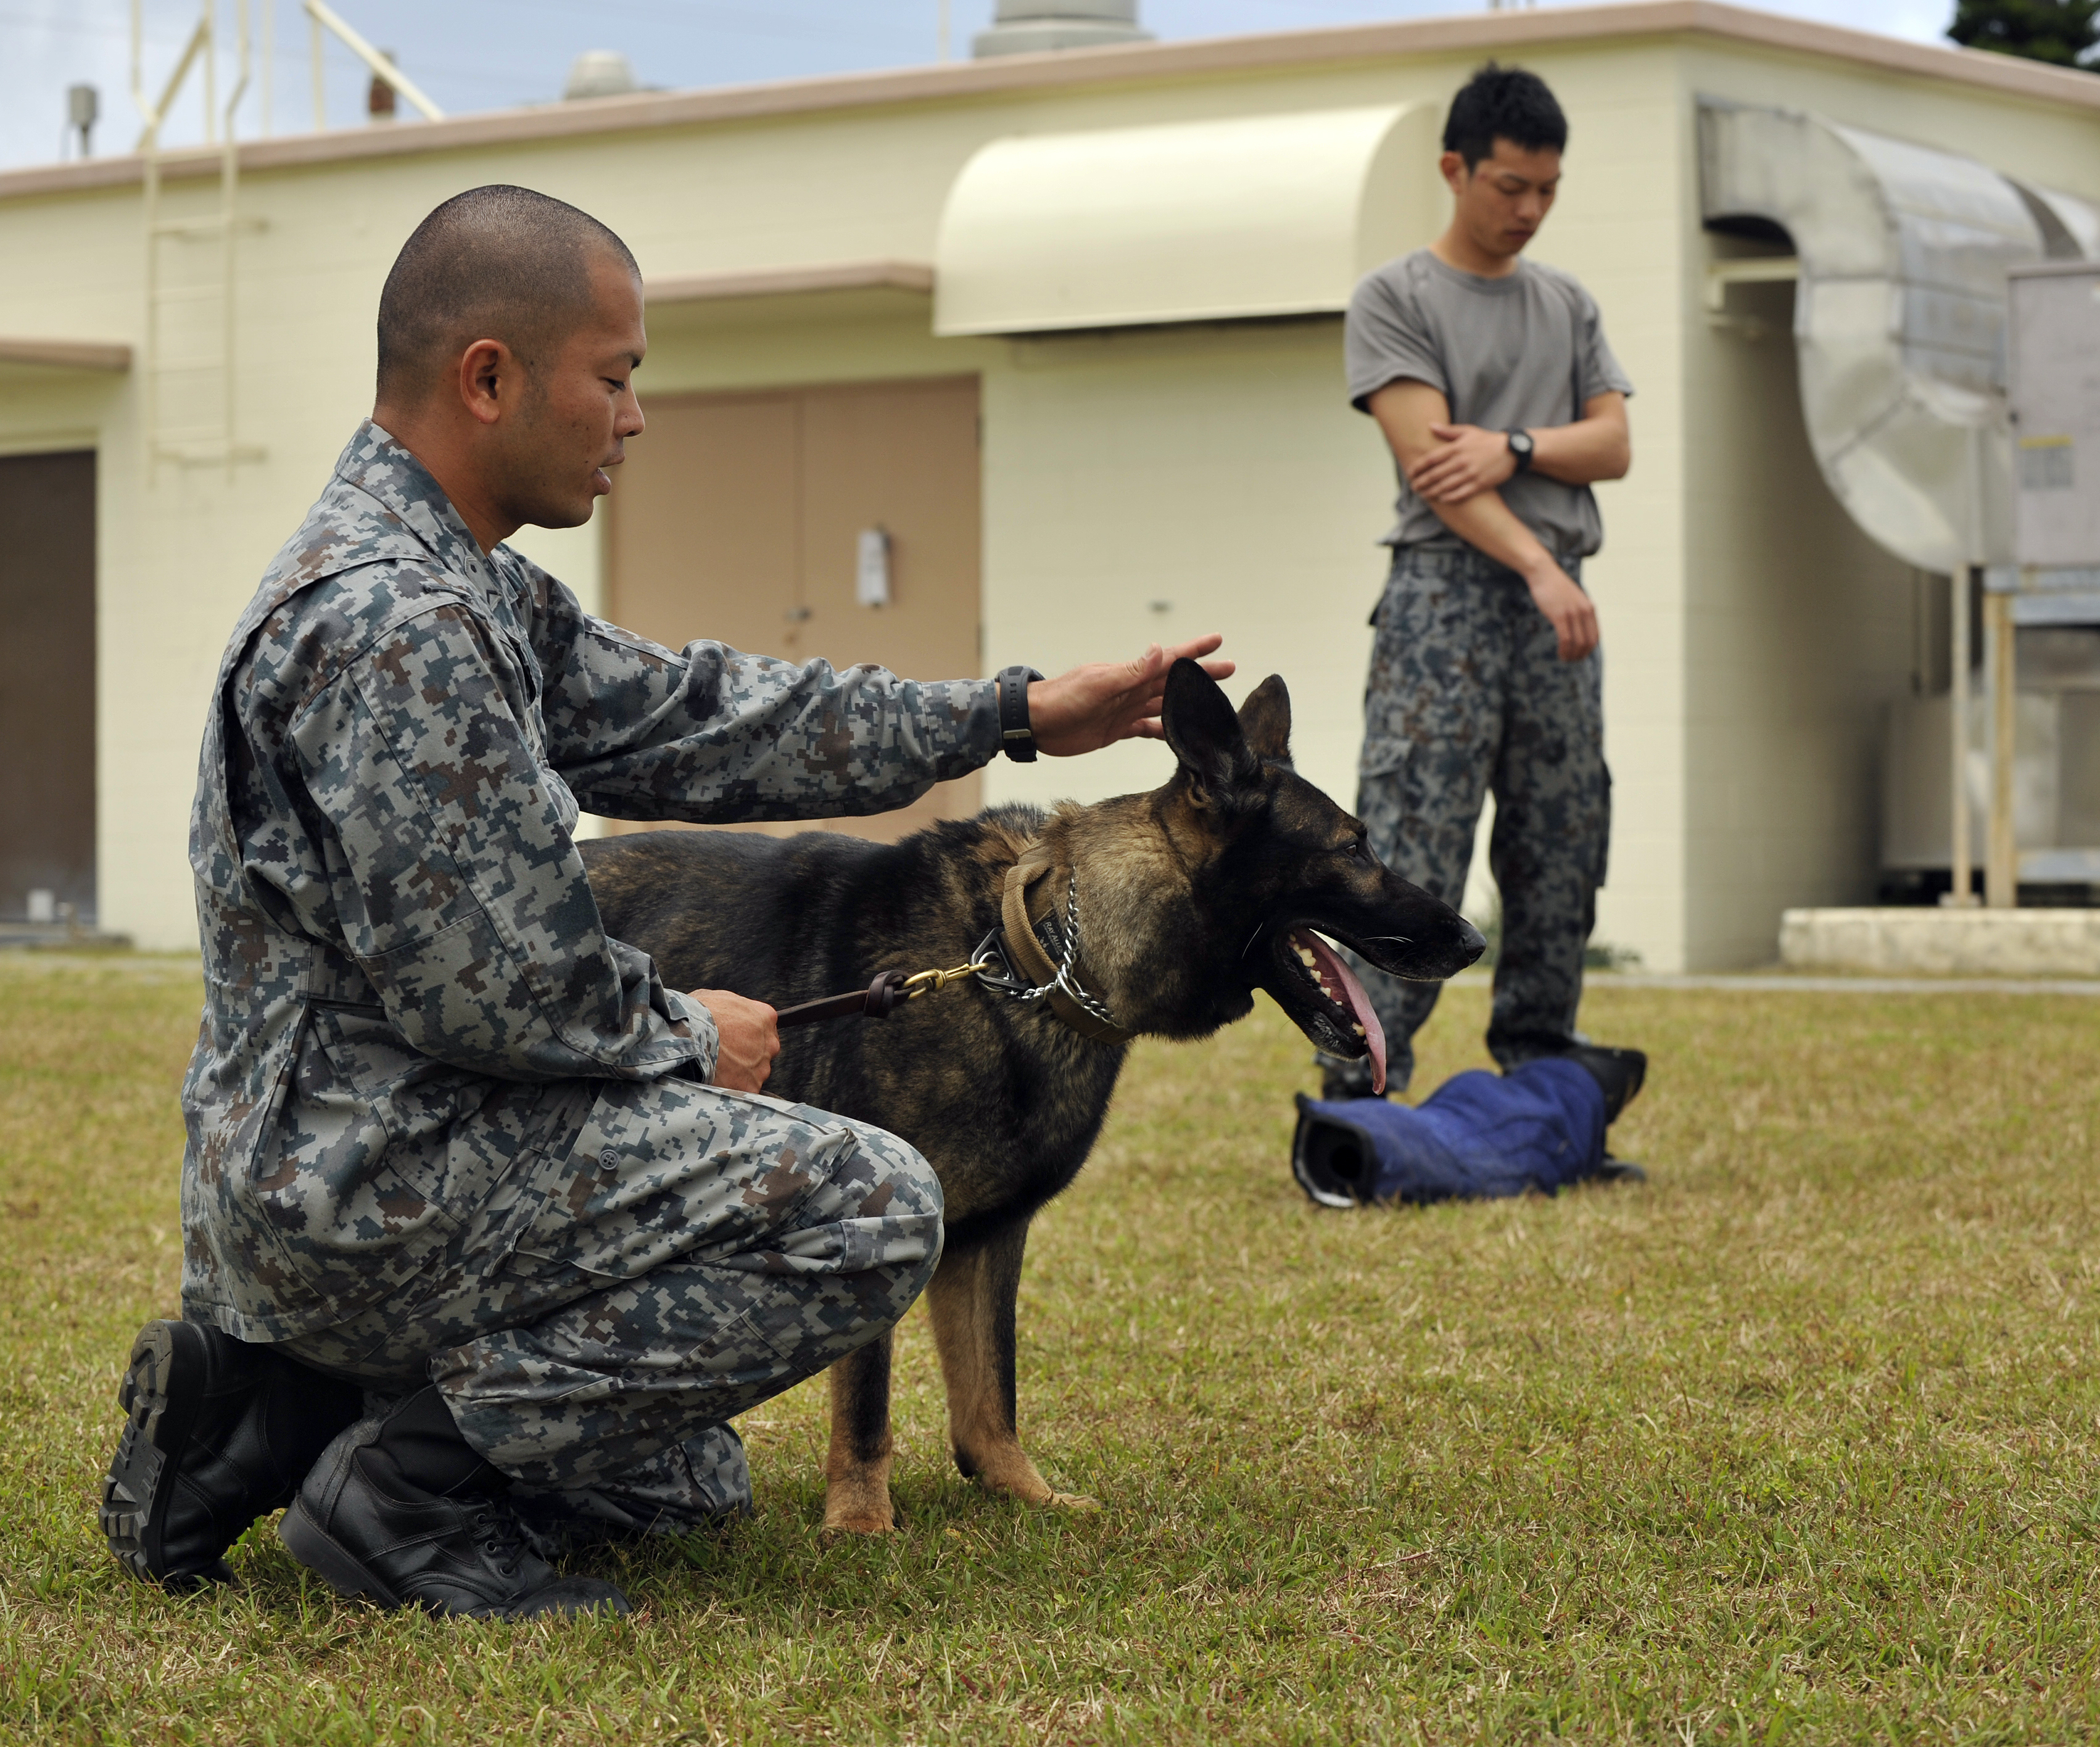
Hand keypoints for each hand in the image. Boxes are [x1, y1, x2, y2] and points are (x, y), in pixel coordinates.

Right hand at [689, 989, 778, 1091]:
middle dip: (747, 1054)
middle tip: (724, 1055)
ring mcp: (761, 1067)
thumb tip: (729, 1013)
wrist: (687, 1037)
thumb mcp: (718, 998)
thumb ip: (733, 1008)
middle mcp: (769, 1043)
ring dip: (739, 1073)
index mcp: (765, 1017)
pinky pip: (743, 1090)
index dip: (747, 1034)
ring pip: (754, 1073)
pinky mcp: (750, 1087)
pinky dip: (731, 1088)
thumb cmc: (697, 1014)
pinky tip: (716, 1081)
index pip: (765, 1028)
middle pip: (763, 1052)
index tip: (735, 1038)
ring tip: (716, 1068)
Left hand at [1026, 635, 1235, 754]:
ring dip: (1187, 701)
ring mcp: (1125, 709)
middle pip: (1173, 681)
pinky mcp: (1117, 729)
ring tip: (1211, 702)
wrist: (1035, 723)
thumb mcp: (1098, 683)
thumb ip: (1130, 671)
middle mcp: (1130, 689)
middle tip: (1230, 668)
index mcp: (1128, 674)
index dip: (1193, 651)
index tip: (1217, 639)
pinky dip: (1164, 730)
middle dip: (1201, 675)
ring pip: (1164, 703)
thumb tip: (1159, 648)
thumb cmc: (1061, 699)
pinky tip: (1179, 734)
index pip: (1168, 659)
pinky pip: (1147, 728)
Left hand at [1406, 423, 1516, 504]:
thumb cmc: (1487, 440)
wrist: (1512, 450)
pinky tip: (1441, 499)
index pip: (1431, 459)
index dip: (1418, 467)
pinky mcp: (1480, 484)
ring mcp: (1471, 473)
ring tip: (1424, 495)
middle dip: (1421, 482)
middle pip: (1435, 474)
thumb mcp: (1468, 431)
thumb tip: (1430, 425)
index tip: (1410, 473)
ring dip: (1432, 492)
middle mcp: (1462, 461)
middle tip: (1413, 487)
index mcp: (1457, 447)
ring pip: (1445, 486)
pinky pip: (1460, 494)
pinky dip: (1449, 498)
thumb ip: (1448, 431)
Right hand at [1524, 562, 1598, 662]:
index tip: (1579, 656)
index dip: (1588, 650)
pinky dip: (1564, 650)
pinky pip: (1566, 639)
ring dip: (1572, 655)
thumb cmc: (1555, 587)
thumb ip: (1578, 612)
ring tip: (1565, 659)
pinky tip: (1560, 654)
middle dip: (1580, 655)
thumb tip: (1577, 628)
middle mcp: (1584, 611)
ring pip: (1577, 643)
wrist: (1543, 573)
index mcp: (1590, 609)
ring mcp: (1573, 613)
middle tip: (1571, 661)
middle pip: (1588, 642)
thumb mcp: (1573, 599)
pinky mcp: (1560, 615)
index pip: (1595, 637)